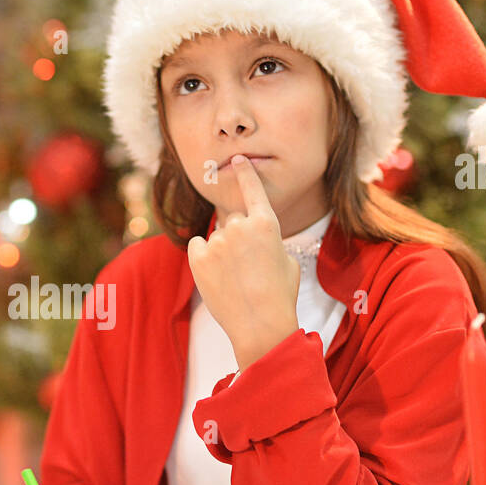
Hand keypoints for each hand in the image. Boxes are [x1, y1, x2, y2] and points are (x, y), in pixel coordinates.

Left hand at [187, 155, 299, 369]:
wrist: (260, 325)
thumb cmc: (280, 296)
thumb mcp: (288, 262)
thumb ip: (271, 242)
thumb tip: (258, 240)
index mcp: (267, 223)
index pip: (253, 190)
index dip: (245, 173)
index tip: (237, 159)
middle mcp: (240, 226)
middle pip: (233, 220)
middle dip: (238, 237)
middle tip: (247, 265)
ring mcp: (217, 241)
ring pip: (216, 237)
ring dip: (222, 251)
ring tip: (234, 278)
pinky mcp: (198, 257)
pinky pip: (197, 245)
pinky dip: (203, 257)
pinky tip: (216, 275)